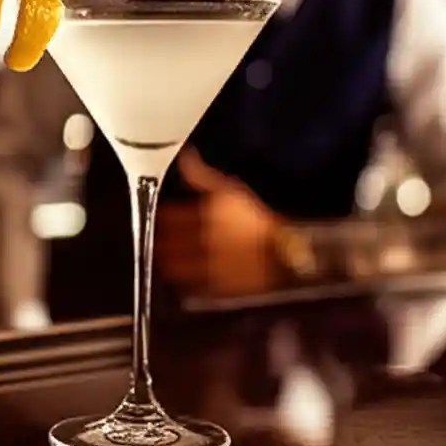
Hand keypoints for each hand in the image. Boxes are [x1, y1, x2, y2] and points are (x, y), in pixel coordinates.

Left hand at [155, 149, 279, 293]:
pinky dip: (185, 282)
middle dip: (160, 241)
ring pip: (175, 268)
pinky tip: (187, 277)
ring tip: (169, 258)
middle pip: (166, 244)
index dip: (161, 217)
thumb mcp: (230, 189)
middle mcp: (201, 242)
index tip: (162, 216)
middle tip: (160, 239)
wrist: (284, 251)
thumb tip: (185, 157)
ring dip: (169, 262)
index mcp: (203, 217)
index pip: (168, 218)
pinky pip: (191, 287)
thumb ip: (201, 175)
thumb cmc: (258, 218)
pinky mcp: (216, 287)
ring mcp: (207, 267)